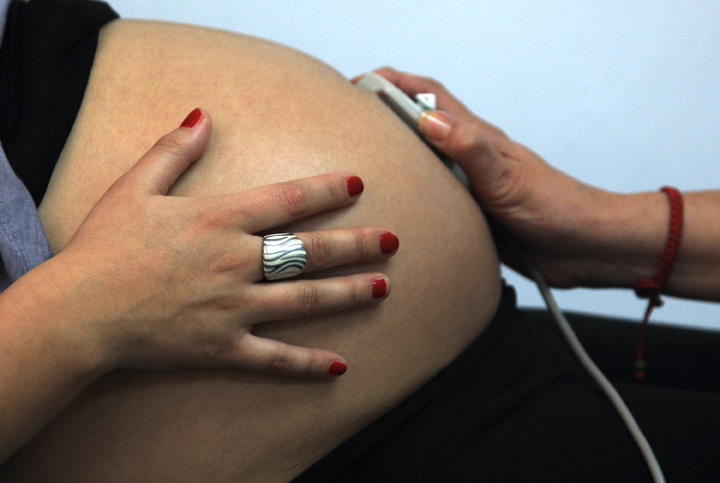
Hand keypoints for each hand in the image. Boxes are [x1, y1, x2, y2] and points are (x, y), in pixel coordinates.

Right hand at [56, 108, 396, 376]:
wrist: (81, 310)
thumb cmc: (105, 247)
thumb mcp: (135, 187)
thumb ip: (174, 150)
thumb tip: (203, 114)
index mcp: (220, 220)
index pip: (288, 200)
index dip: (327, 189)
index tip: (358, 182)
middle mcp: (237, 262)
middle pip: (310, 250)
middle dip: (356, 244)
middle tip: (393, 240)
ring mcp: (235, 307)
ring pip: (306, 300)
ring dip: (348, 292)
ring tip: (383, 286)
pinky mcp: (224, 346)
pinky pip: (276, 358)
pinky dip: (308, 364)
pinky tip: (340, 366)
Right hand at [366, 67, 615, 287]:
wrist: (585, 248)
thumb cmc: (556, 207)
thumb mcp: (507, 178)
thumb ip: (469, 149)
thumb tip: (426, 120)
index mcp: (477, 139)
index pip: (429, 97)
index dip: (395, 83)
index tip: (360, 84)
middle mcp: (469, 159)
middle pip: (420, 127)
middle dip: (385, 117)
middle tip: (353, 124)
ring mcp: (470, 187)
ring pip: (424, 164)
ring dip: (396, 157)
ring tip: (365, 164)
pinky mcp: (472, 215)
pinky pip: (434, 199)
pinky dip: (412, 197)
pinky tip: (398, 211)